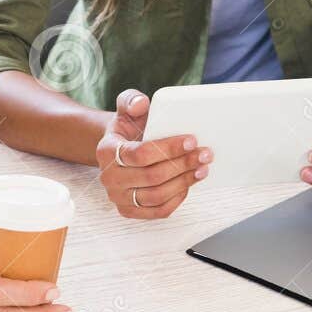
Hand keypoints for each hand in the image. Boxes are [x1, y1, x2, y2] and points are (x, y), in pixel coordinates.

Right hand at [94, 88, 210, 218]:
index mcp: (106, 151)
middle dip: (182, 165)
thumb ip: (131, 100)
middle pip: (152, 177)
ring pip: (157, 196)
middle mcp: (109, 177)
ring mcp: (118, 197)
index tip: (191, 140)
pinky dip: (177, 199)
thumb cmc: (129, 128)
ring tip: (202, 168)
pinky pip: (158, 211)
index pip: (141, 154)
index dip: (169, 148)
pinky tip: (189, 183)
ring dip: (184, 182)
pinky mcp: (130, 211)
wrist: (122, 147)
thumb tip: (141, 104)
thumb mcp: (127, 107)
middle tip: (204, 154)